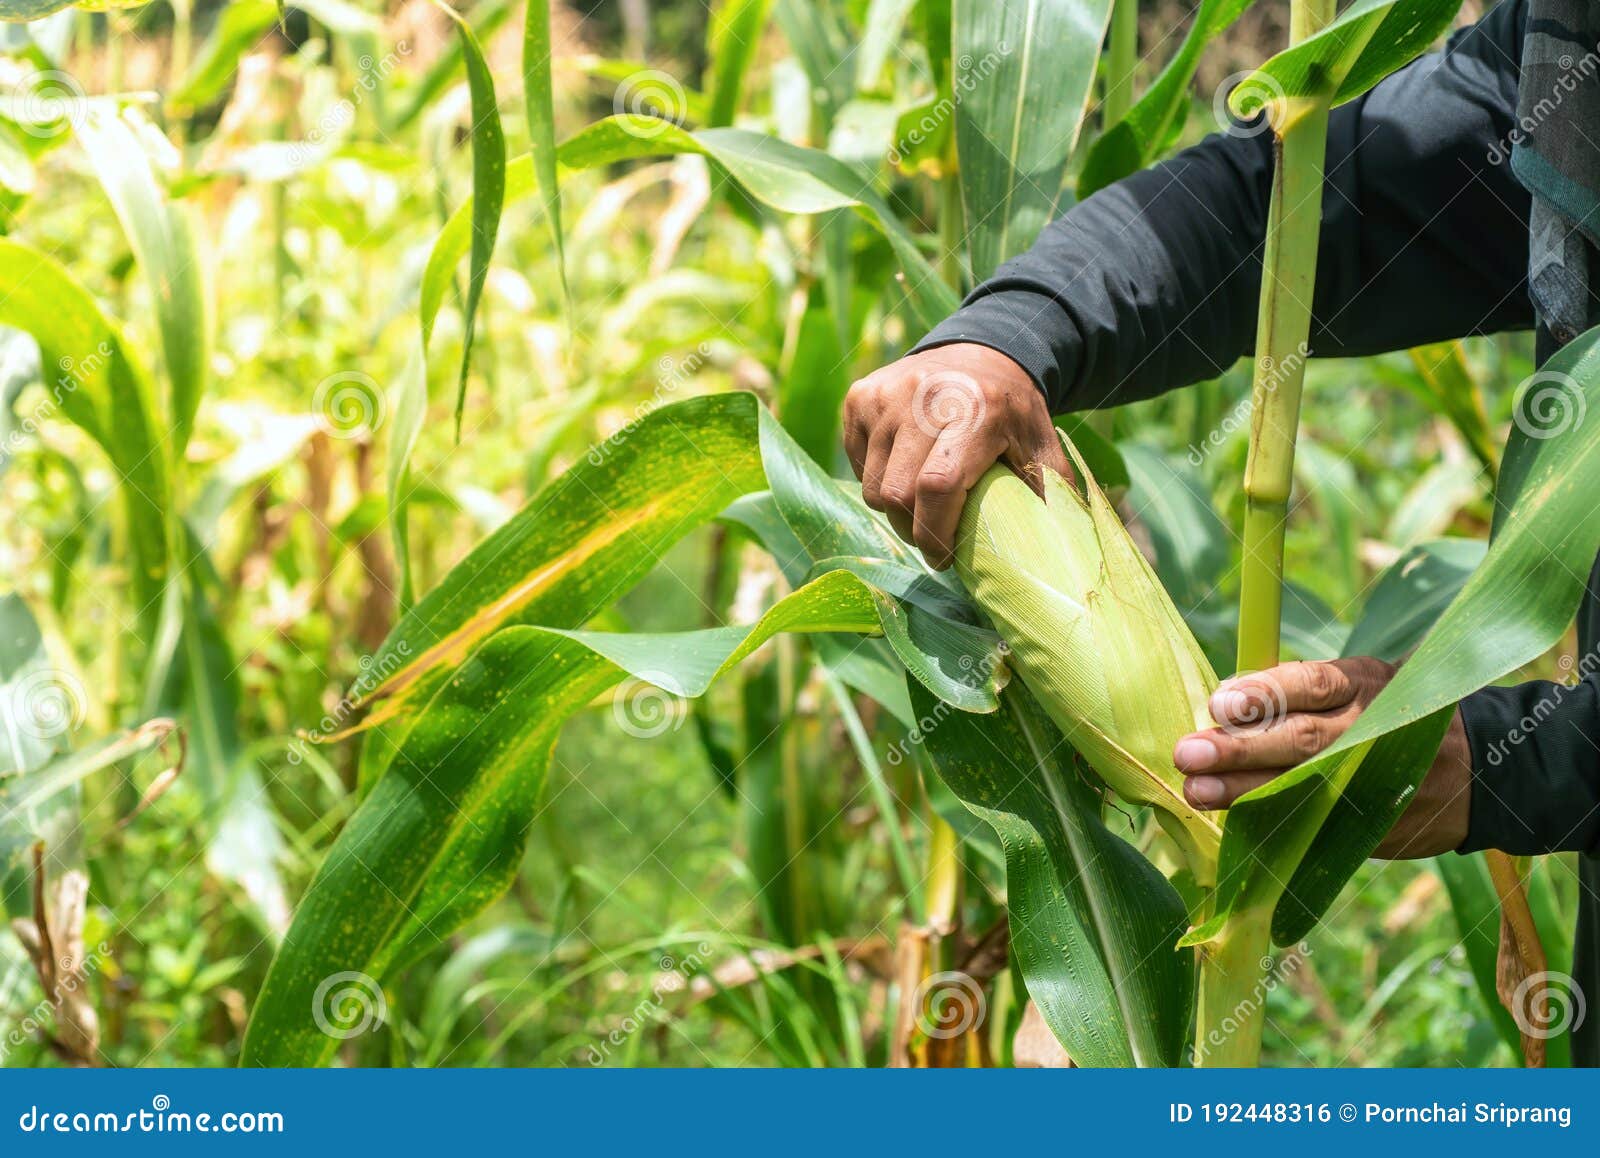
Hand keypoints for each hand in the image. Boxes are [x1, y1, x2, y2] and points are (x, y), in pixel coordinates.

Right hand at [843, 344, 1071, 568]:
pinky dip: (878, 480)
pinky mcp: (860, 397)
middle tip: (935, 535)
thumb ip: (1052, 495)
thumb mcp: (1043, 448)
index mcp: (975, 411)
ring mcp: (885, 395)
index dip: (935, 534)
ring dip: (895, 509)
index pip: (936, 486)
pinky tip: (904, 467)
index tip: (945, 558)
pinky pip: (857, 466)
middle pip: (897, 495)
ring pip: (873, 487)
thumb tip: (1053, 551)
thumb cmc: (1013, 413)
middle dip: (914, 530)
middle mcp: (922, 396)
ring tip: (922, 503)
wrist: (982, 351)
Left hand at [1172, 657, 1472, 858]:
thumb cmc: (1384, 713)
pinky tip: (1236, 824)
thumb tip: (1219, 709)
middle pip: (1302, 738)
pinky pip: (1322, 823)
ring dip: (1245, 791)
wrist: (1475, 769)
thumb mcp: (1356, 686)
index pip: (1311, 683)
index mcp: (1365, 683)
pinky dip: (1276, 824)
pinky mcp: (1380, 823)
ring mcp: (1380, 779)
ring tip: (1197, 791)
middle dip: (1240, 749)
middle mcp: (1374, 728)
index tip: (1217, 705)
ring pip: (1306, 785)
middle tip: (1188, 754)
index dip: (1263, 694)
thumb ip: (1297, 694)